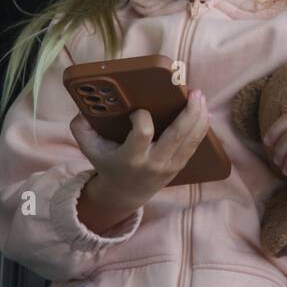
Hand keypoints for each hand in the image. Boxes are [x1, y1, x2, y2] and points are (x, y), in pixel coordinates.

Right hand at [71, 90, 210, 222]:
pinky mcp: (179, 165)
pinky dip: (202, 127)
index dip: (143, 118)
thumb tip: (82, 109)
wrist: (124, 194)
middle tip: (194, 92)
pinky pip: (195, 145)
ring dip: (199, 117)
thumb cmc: (108, 163)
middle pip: (176, 136)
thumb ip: (81, 128)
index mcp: (131, 158)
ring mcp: (169, 166)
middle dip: (188, 113)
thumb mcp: (90, 149)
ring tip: (199, 96)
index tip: (140, 110)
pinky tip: (205, 112)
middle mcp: (153, 163)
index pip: (143, 134)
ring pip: (191, 140)